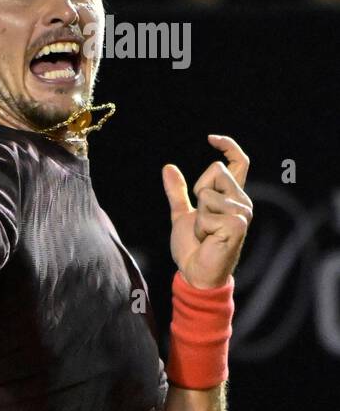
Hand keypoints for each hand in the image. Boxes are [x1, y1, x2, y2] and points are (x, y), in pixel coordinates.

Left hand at [162, 134, 252, 288]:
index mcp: (232, 196)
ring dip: (197, 214)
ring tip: (205, 232)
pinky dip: (199, 227)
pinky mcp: (238, 224)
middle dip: (198, 192)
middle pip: (214, 170)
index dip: (228, 146)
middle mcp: (242, 201)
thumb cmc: (193, 246)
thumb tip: (168, 167)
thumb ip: (177, 192)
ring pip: (207, 192)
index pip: (238, 163)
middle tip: (201, 220)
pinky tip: (208, 240)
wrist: (196, 272)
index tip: (210, 138)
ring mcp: (243, 212)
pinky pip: (205, 213)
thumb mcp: (182, 214)